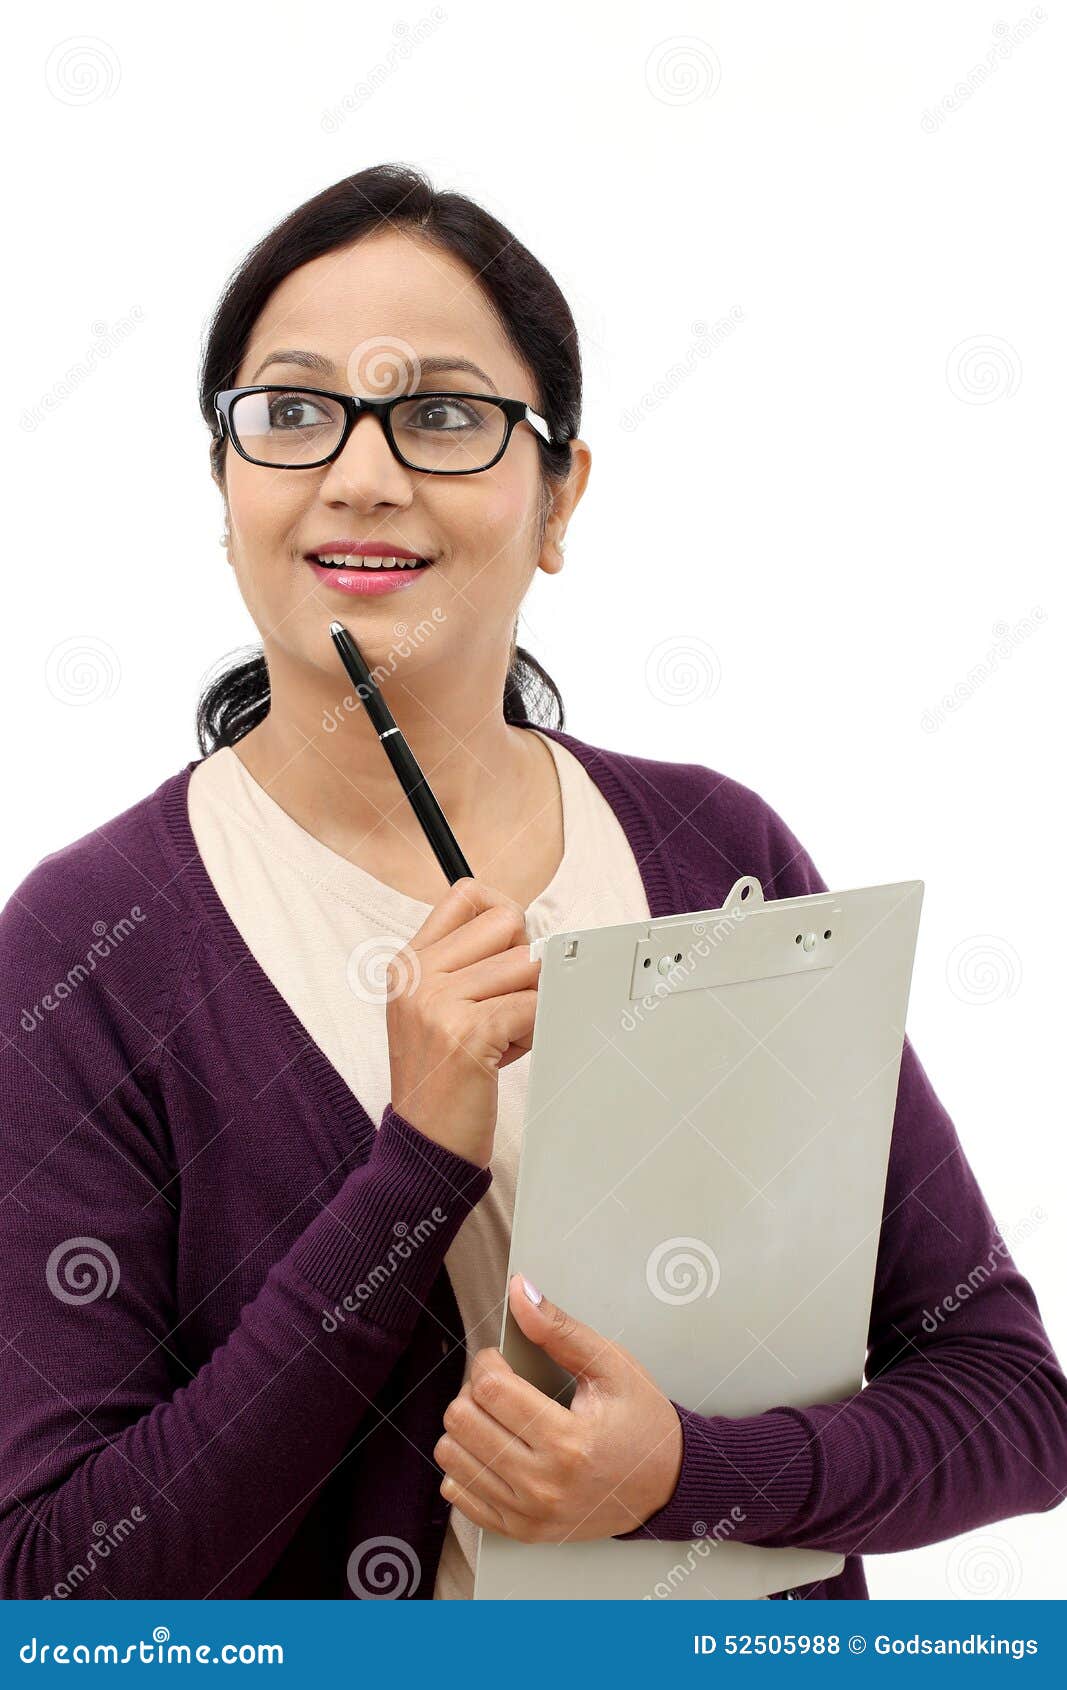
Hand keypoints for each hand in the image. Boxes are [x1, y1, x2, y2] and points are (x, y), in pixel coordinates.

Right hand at [385, 878, 540, 1168]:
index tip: (510, 950)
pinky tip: (508, 1054)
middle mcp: (417, 975)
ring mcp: (438, 1001)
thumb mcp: (437, 1010)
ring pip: (528, 964)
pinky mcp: (467, 1032)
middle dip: (524, 963)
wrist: (424, 1146)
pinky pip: (534, 1005)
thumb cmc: (441, 1079)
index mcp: (409, 963)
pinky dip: (536, 1029)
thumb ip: (470, 966)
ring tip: (504, 1037)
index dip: (504, 915)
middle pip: (507, 922)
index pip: (466, 894)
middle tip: (505, 1006)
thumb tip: (532, 934)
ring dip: (531, 1003)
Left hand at [433, 1273, 682, 1540]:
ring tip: (498, 1416)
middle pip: (462, 1422)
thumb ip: (560, 1329)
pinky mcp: (521, 1531)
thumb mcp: (611, 1366)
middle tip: (499, 1385)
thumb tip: (521, 1292)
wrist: (665, 1485)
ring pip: (452, 1457)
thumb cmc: (641, 1422)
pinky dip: (467, 1465)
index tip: (501, 1359)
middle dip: (473, 1390)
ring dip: (466, 1426)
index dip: (487, 1362)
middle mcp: (544, 1485)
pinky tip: (494, 1448)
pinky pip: (459, 1494)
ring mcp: (530, 1514)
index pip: (490, 1390)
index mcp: (569, 1442)